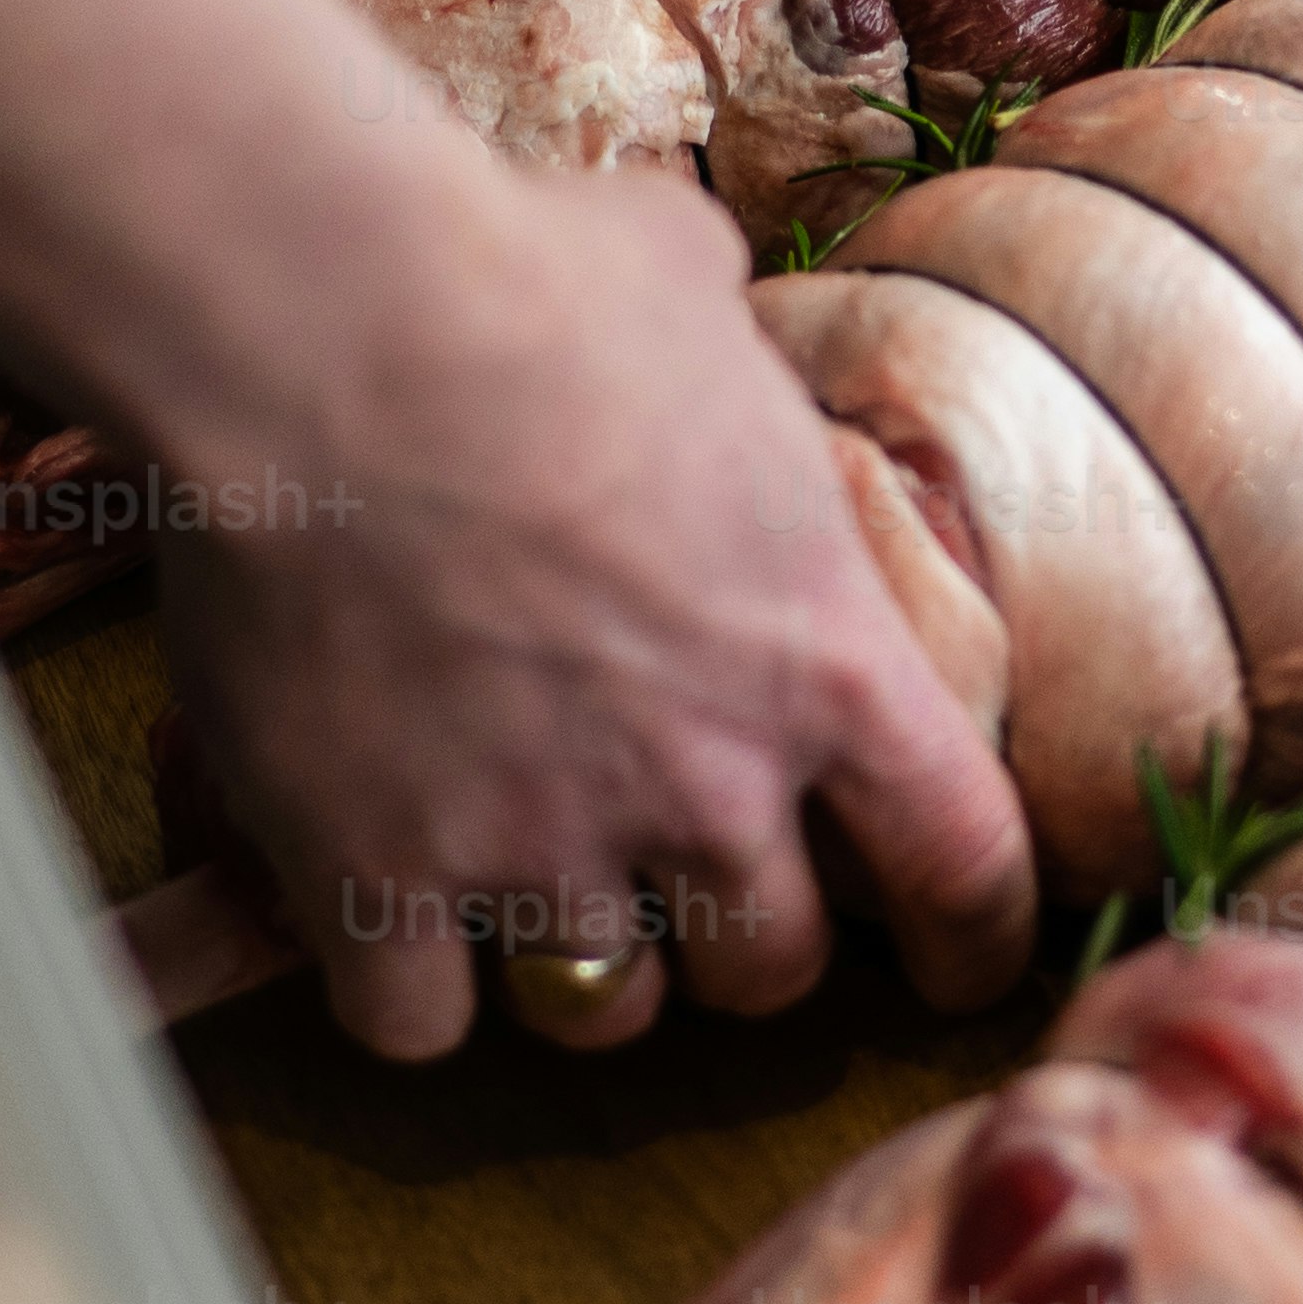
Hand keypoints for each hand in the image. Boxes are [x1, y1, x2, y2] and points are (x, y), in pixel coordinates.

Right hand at [155, 167, 1034, 1062]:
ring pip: (603, 1013)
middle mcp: (707, 781)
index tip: (956, 964)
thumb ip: (727, 352)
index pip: (964, 859)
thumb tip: (697, 290)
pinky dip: (401, 989)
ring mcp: (539, 842)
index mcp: (824, 655)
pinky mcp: (375, 875)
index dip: (973, 937)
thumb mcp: (693, 294)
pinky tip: (376, 923)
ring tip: (533, 909)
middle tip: (686, 887)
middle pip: (771, 969)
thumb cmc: (527, 279)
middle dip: (738, 939)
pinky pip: (413, 1024)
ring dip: (582, 971)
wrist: (329, 330)